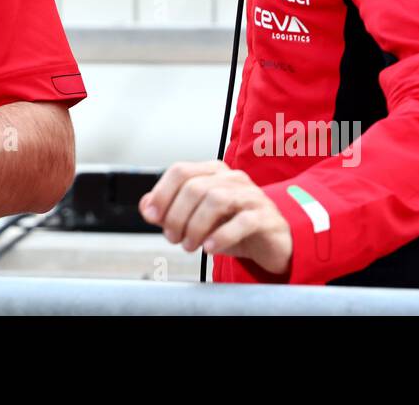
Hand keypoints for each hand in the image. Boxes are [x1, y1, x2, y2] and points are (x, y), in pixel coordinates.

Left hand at [140, 161, 292, 275]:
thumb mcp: (197, 220)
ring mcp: (251, 196)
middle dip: (177, 216)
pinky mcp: (267, 217)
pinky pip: (243, 220)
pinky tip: (210, 248)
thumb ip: (170, 211)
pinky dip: (222, 235)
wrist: (272, 243)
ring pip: (216, 200)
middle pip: (195, 187)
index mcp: (213, 172)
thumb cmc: (232, 227)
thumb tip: (146, 206)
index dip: (162, 194)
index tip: (153, 217)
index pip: (180, 171)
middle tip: (174, 238)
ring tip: (190, 245)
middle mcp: (232, 179)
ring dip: (195, 227)